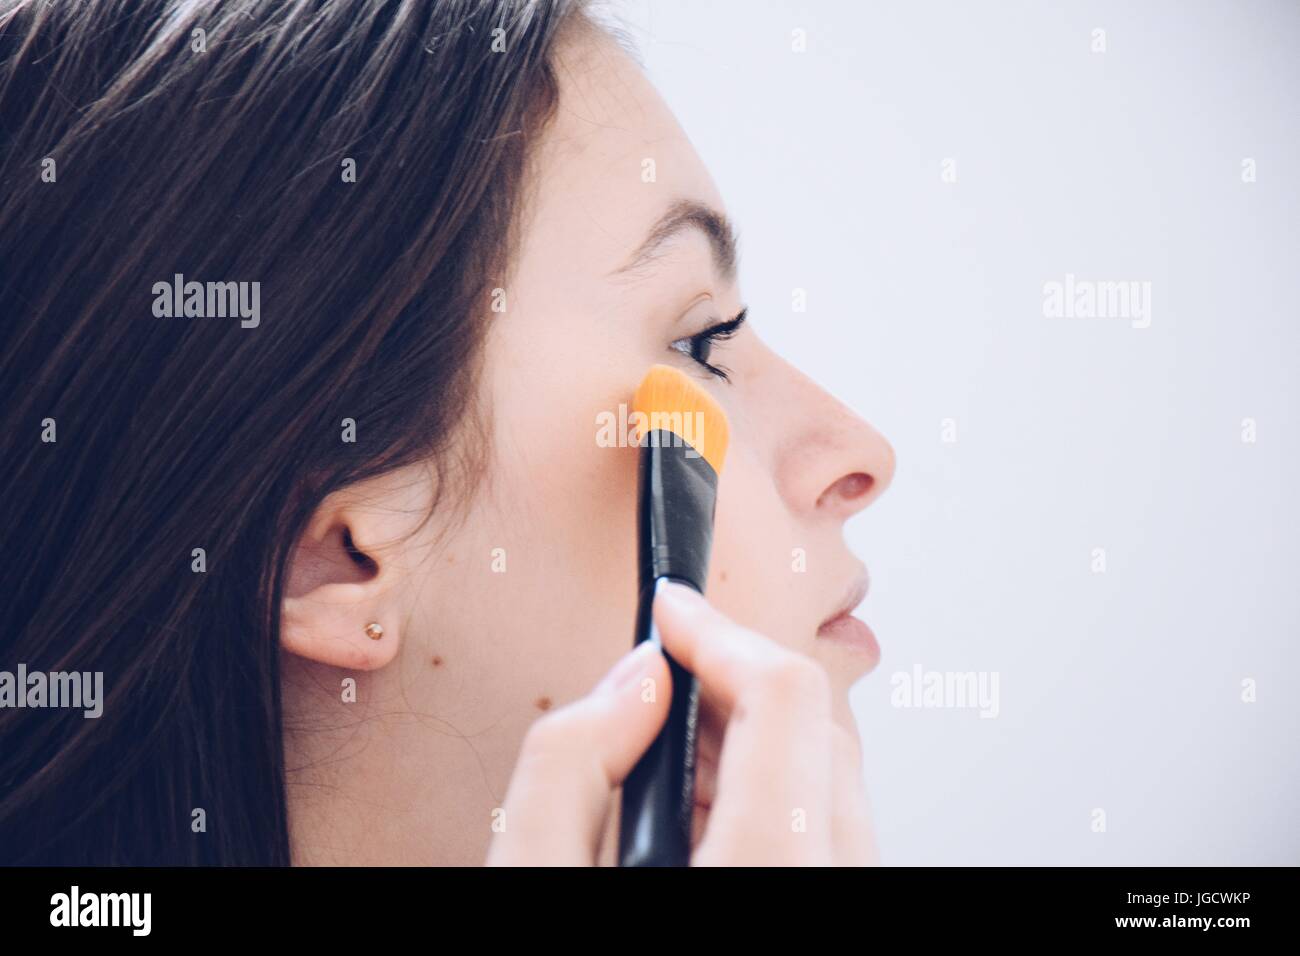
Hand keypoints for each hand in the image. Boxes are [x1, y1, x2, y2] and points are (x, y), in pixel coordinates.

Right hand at [486, 581, 876, 865]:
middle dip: (741, 679)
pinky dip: (775, 791)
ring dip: (759, 739)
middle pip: (823, 729)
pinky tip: (701, 813)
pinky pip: (830, 825)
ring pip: (834, 777)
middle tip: (667, 673)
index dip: (719, 631)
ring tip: (674, 755)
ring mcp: (843, 898)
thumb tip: (636, 678)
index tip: (670, 611)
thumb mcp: (533, 878)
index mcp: (763, 873)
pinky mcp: (837, 904)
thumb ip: (568, 768)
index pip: (784, 699)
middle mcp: (826, 885)